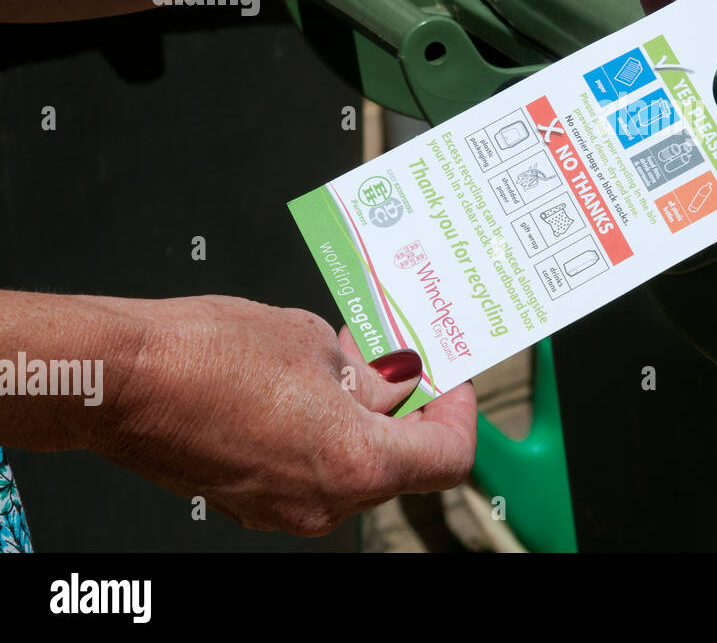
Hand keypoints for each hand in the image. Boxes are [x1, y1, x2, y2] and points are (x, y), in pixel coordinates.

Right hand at [96, 294, 474, 535]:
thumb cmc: (205, 354)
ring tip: (349, 361)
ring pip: (357, 471)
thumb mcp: (311, 342)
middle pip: (403, 465)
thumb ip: (366, 373)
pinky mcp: (252, 501)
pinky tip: (309, 386)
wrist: (121, 379)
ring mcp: (284, 508)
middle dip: (410, 410)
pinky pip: (313, 473)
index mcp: (355, 462)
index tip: (451, 379)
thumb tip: (392, 382)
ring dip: (367, 420)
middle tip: (401, 360)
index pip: (447, 457)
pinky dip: (327, 434)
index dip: (460, 412)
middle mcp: (324, 500)